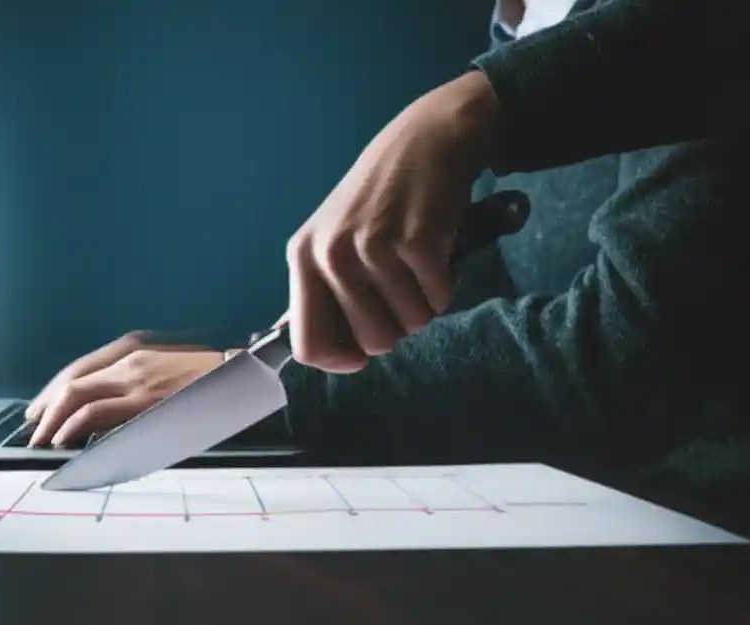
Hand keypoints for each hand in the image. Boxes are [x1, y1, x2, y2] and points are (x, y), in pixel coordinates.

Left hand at [26, 332, 222, 446]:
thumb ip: (137, 383)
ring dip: (52, 420)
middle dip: (46, 406)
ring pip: (77, 394)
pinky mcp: (144, 400)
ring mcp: (136, 378)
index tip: (41, 408)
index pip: (80, 368)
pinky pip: (95, 412)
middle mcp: (129, 359)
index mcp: (133, 349)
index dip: (55, 390)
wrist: (244, 375)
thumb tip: (108, 411)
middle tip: (33, 427)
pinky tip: (63, 439)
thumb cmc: (209, 381)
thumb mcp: (166, 372)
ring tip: (41, 440)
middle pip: (72, 379)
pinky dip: (72, 426)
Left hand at [285, 70, 500, 371]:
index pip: (307, 343)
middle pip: (371, 341)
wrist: (427, 138)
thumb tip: (328, 353)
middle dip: (396, 326)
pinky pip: (439, 298)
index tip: (359, 355)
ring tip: (417, 263)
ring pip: (410, 323)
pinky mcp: (417, 241)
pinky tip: (437, 251)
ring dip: (424, 302)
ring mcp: (373, 247)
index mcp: (303, 257)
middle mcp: (331, 254)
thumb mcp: (334, 237)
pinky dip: (446, 283)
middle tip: (401, 289)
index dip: (338, 360)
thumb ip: (327, 290)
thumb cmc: (381, 196)